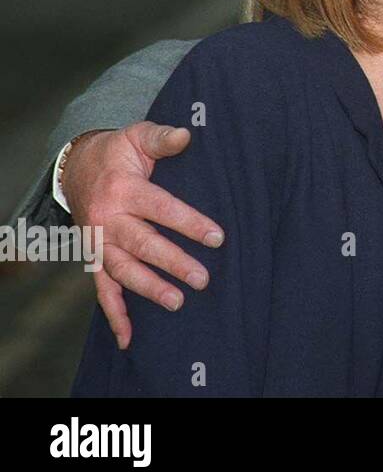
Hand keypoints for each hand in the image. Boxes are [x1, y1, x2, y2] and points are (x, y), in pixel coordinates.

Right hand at [62, 122, 223, 349]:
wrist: (76, 167)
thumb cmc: (118, 152)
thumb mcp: (137, 136)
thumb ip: (162, 138)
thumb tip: (187, 134)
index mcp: (124, 189)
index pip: (162, 209)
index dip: (190, 223)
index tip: (218, 238)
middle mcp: (108, 219)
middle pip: (143, 244)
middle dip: (173, 262)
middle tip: (203, 278)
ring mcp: (99, 242)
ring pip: (122, 270)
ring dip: (148, 289)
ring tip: (177, 302)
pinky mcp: (95, 257)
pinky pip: (102, 289)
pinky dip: (114, 314)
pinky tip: (129, 337)